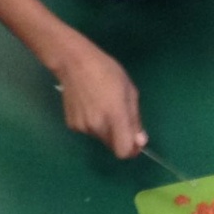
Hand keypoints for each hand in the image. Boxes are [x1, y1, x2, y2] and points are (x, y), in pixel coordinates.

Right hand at [54, 38, 145, 159]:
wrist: (74, 62)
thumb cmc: (106, 72)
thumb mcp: (130, 91)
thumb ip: (135, 120)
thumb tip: (140, 141)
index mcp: (115, 116)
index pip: (123, 151)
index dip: (132, 150)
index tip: (135, 141)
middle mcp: (97, 126)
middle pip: (113, 146)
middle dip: (120, 138)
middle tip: (120, 117)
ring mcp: (82, 127)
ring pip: (101, 138)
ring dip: (107, 130)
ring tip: (103, 106)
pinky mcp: (72, 125)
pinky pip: (89, 131)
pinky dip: (93, 124)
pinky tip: (90, 106)